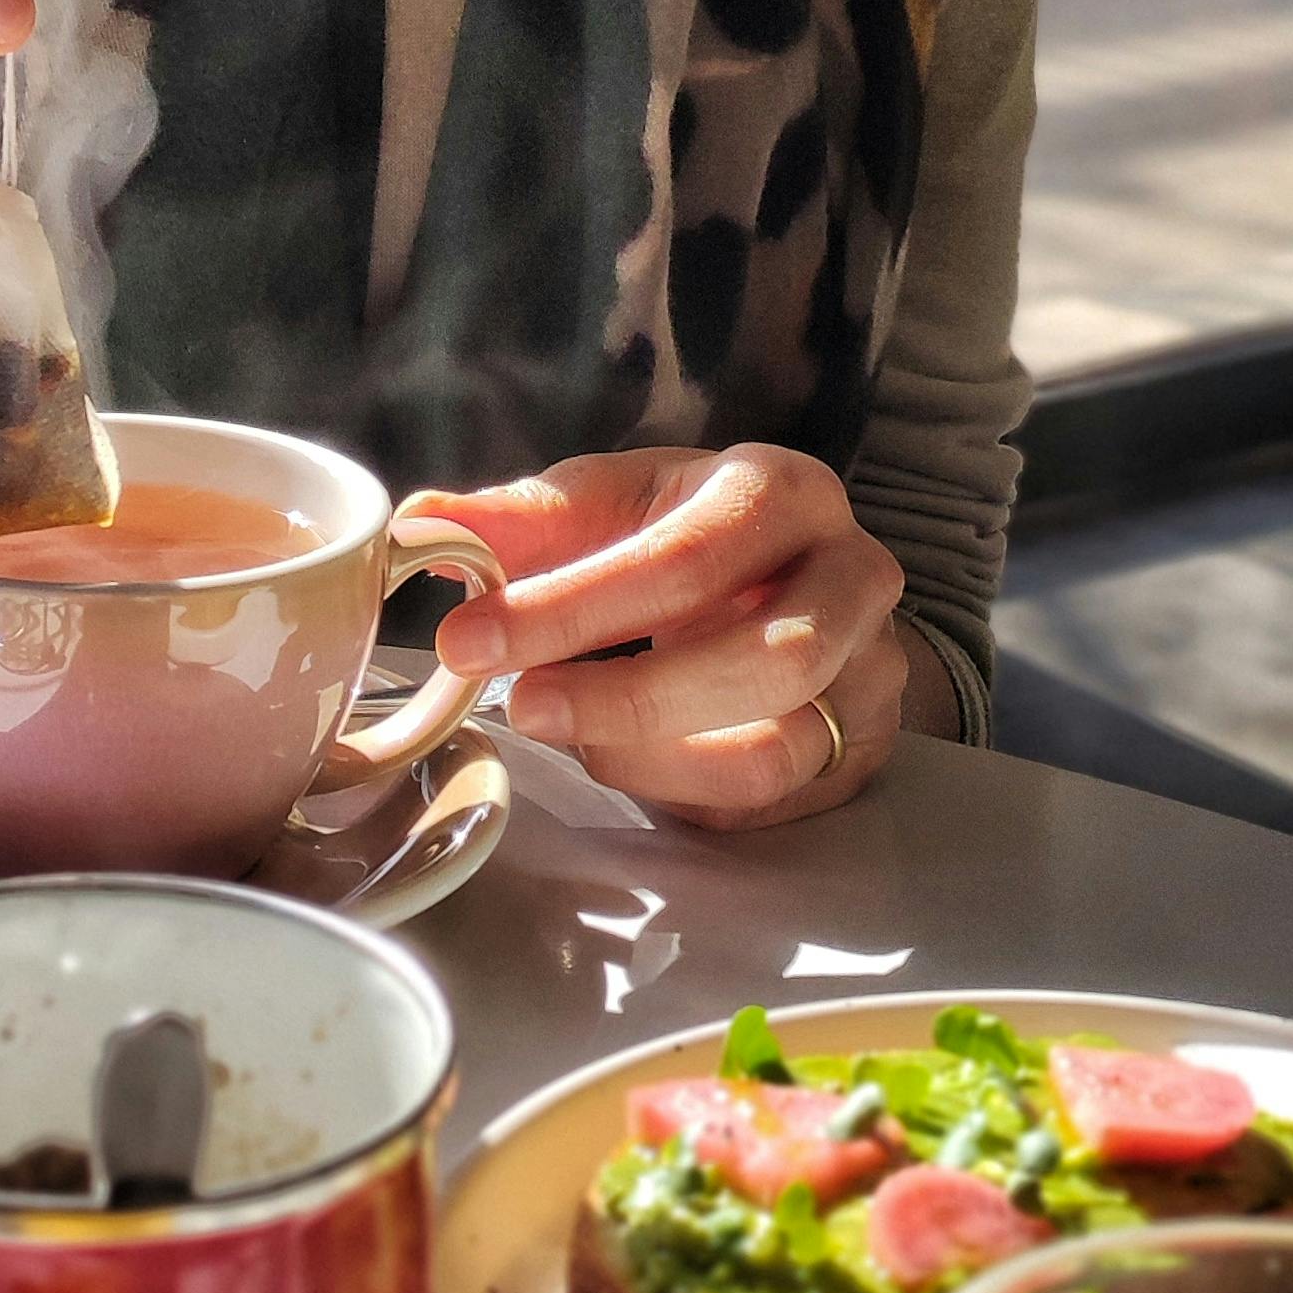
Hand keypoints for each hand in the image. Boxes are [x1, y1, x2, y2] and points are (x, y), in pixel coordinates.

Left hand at [417, 446, 908, 827]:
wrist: (795, 578)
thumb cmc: (687, 534)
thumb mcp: (609, 505)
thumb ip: (521, 519)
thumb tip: (422, 524)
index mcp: (783, 491)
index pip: (686, 558)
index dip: (571, 606)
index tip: (469, 637)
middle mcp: (852, 576)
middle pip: (760, 658)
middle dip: (621, 696)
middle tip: (517, 705)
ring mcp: (869, 672)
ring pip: (769, 748)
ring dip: (645, 752)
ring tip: (567, 726)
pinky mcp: (859, 752)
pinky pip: (766, 800)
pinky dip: (677, 788)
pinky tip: (623, 753)